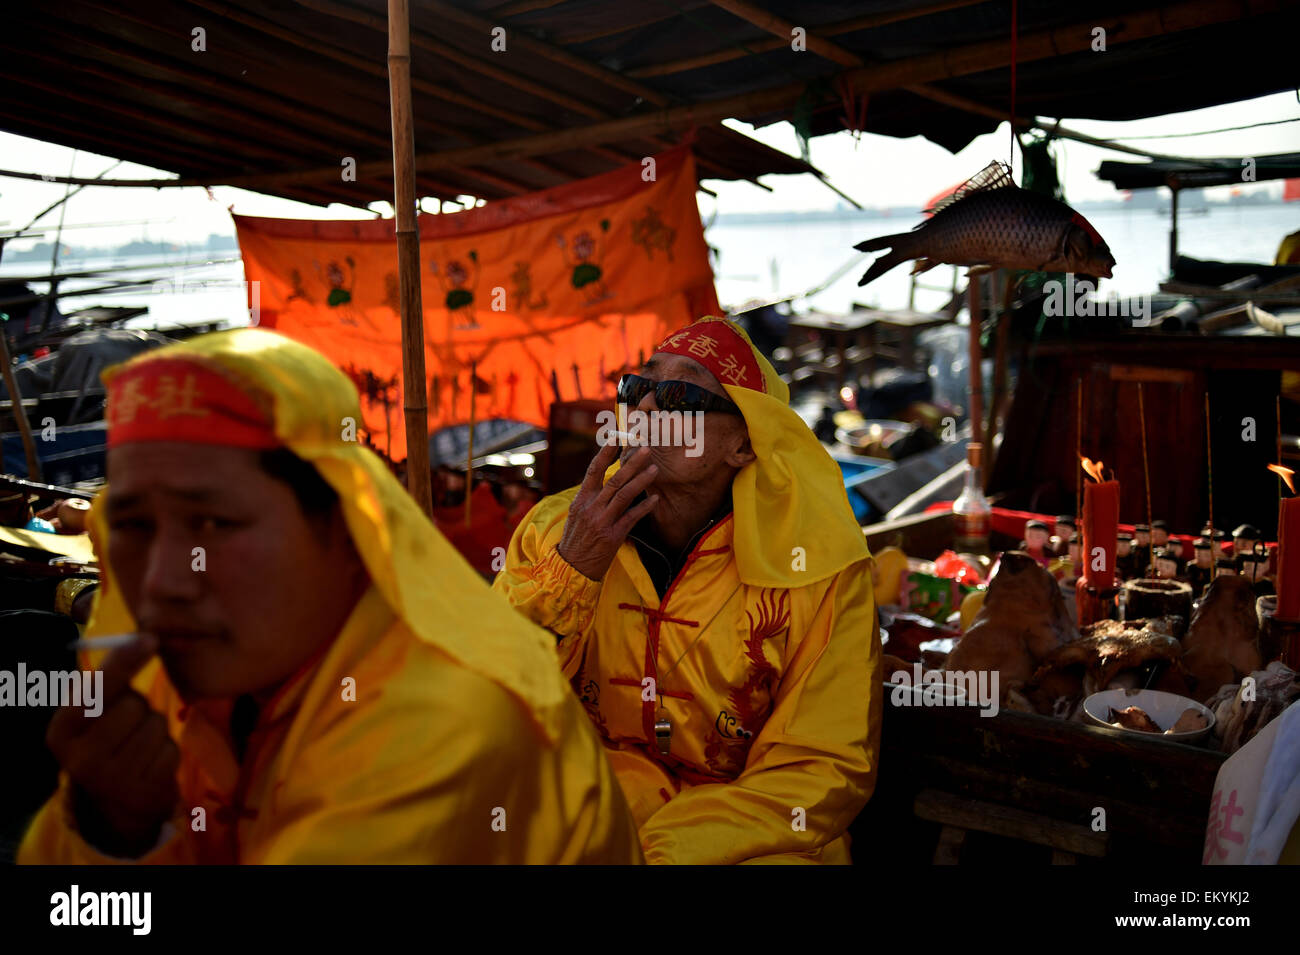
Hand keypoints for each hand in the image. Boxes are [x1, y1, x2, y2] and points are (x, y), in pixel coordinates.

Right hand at [47, 634, 179, 857]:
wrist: (118, 804)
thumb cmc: (108, 743)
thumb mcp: (94, 715)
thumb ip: (110, 681)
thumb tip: (145, 638)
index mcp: (62, 731)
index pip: (96, 689)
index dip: (124, 661)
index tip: (149, 638)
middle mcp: (80, 757)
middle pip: (133, 705)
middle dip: (139, 706)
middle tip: (128, 725)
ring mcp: (112, 778)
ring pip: (156, 724)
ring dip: (156, 730)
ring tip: (139, 745)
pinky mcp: (143, 792)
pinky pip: (171, 749)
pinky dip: (167, 751)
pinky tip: (150, 763)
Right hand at [556, 443, 658, 580]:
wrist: (571, 568)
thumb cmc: (576, 540)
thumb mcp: (576, 515)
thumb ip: (590, 498)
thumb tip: (604, 480)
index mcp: (581, 500)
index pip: (593, 470)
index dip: (605, 453)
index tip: (617, 437)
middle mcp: (590, 508)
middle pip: (613, 480)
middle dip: (631, 463)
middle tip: (646, 448)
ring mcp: (602, 522)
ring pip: (624, 495)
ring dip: (641, 481)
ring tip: (655, 469)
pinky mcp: (613, 536)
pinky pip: (631, 518)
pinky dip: (644, 507)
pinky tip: (656, 499)